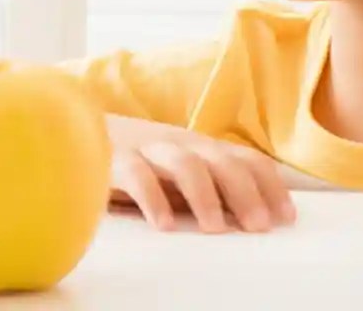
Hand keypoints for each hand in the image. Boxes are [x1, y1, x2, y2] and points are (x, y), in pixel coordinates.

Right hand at [110, 135, 295, 233]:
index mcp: (201, 147)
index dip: (270, 186)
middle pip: (222, 162)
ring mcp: (149, 149)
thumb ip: (210, 187)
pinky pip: (139, 176)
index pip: (246, 159)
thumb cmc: (138, 161)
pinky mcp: (116, 160)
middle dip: (246, 194)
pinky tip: (163, 226)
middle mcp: (181, 143)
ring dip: (205, 197)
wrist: (76, 134)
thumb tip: (250, 217)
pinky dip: (154, 200)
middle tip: (259, 227)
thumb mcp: (180, 171)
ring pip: (186, 165)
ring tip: (216, 229)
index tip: (287, 217)